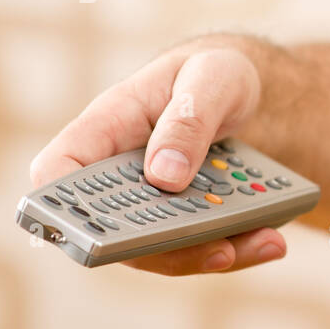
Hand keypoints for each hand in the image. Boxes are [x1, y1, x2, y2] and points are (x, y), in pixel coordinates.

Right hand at [29, 39, 287, 274]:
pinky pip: (199, 249)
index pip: (58, 169)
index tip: (89, 231)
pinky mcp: (184, 224)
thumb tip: (162, 176)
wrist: (254, 93)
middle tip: (216, 249)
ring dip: (212, 254)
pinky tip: (272, 240)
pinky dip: (238, 249)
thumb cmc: (217, 74)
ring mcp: (151, 205)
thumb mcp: (214, 78)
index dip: (57, 205)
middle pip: (114, 230)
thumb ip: (188, 118)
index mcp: (107, 128)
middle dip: (164, 248)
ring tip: (267, 241)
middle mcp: (120, 174)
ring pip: (161, 251)